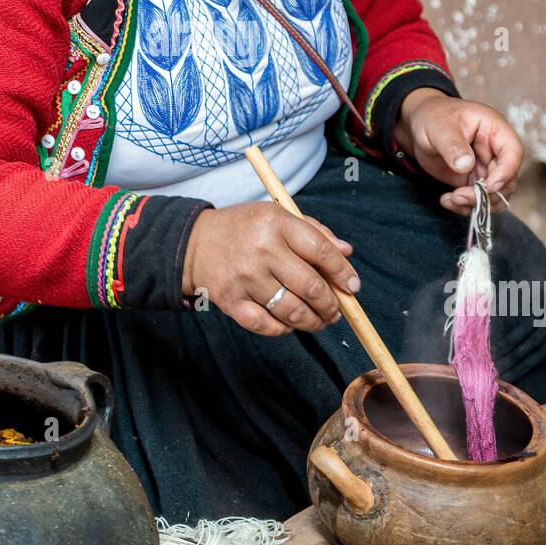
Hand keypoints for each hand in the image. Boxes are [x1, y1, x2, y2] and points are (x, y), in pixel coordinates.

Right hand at [181, 202, 359, 336]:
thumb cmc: (242, 228)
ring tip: (319, 321)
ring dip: (313, 321)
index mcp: (276, 223)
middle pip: (310, 286)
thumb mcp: (276, 215)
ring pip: (292, 311)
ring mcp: (246, 278)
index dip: (343, 272)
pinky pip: (266, 325)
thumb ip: (313, 230)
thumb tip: (346, 251)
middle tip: (336, 311)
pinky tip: (289, 324)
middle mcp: (262, 250)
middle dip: (331, 305)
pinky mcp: (231, 300)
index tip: (353, 286)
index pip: (321, 250)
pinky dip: (283, 329)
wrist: (193, 243)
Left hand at [393, 87, 523, 214]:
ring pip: (496, 194)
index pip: (514, 152)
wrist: (420, 125)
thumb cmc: (433, 117)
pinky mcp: (474, 181)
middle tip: (459, 196)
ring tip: (451, 199)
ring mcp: (486, 167)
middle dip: (486, 194)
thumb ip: (453, 145)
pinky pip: (479, 200)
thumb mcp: (440, 127)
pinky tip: (446, 200)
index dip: (506, 172)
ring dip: (477, 204)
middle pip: (507, 179)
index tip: (489, 187)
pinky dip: (465, 206)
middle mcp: (496, 150)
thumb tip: (466, 165)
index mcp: (494, 129)